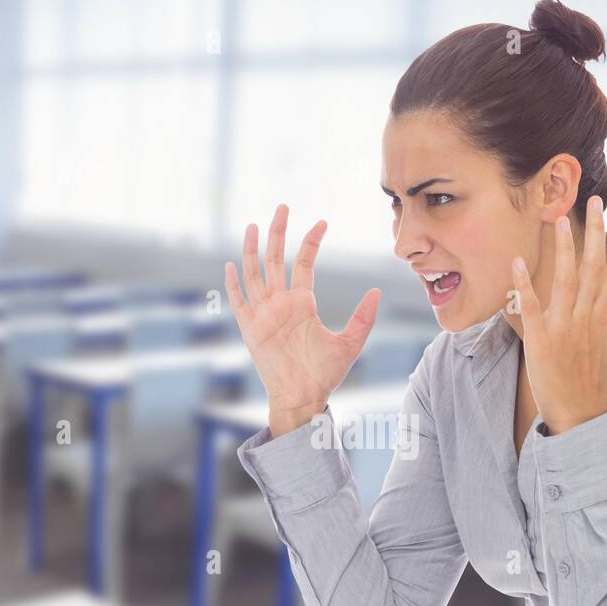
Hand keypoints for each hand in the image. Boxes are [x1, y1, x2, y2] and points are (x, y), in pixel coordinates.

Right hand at [224, 204, 380, 435]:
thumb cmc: (324, 375)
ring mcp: (263, 314)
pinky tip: (231, 264)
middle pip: (276, 259)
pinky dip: (233, 284)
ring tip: (255, 225)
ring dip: (253, 249)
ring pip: (255, 273)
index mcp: (302, 303)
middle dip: (279, 233)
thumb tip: (376, 291)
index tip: (322, 222)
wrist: (302, 398)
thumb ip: (363, 318)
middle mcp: (281, 304)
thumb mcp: (349, 343)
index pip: (304, 263)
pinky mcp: (250, 328)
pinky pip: (238, 302)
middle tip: (283, 207)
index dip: (312, 242)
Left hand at [510, 196, 606, 434]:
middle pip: (594, 267)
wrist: (578, 418)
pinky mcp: (541, 340)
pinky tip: (518, 261)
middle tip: (597, 201)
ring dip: (563, 249)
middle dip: (597, 232)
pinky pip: (532, 307)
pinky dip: (524, 285)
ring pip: (565, 280)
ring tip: (560, 221)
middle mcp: (586, 318)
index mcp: (603, 319)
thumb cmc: (595, 391)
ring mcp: (564, 327)